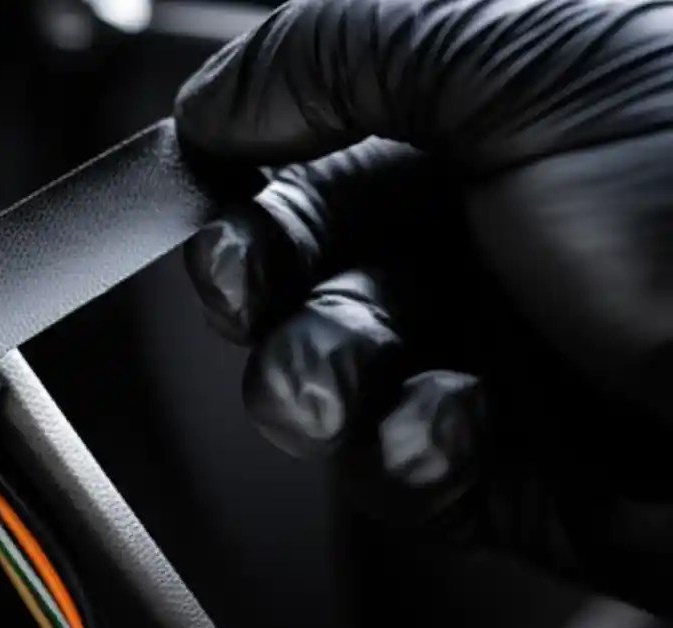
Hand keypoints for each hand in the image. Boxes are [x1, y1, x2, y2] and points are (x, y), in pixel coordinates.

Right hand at [175, 0, 672, 612]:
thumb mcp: (526, 54)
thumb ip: (343, 50)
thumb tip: (213, 93)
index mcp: (477, 134)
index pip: (310, 156)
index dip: (242, 178)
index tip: (204, 193)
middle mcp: (474, 247)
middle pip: (299, 274)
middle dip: (259, 287)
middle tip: (256, 292)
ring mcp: (484, 361)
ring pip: (324, 380)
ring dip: (309, 380)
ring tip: (340, 385)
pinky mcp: (501, 474)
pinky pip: (394, 470)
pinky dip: (399, 452)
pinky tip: (449, 427)